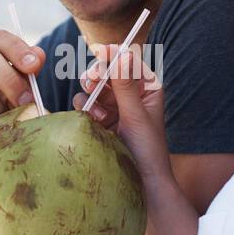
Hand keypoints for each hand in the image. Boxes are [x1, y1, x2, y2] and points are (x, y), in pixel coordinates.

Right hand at [74, 44, 170, 181]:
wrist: (142, 184)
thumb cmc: (147, 150)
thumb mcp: (136, 115)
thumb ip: (125, 85)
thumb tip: (123, 53)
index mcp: (147, 88)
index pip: (128, 61)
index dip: (114, 54)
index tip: (100, 51)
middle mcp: (130, 94)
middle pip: (107, 70)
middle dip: (98, 75)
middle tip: (93, 82)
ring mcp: (114, 106)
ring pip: (93, 87)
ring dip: (92, 95)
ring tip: (99, 113)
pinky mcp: (100, 120)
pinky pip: (85, 104)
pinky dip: (87, 110)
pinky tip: (97, 122)